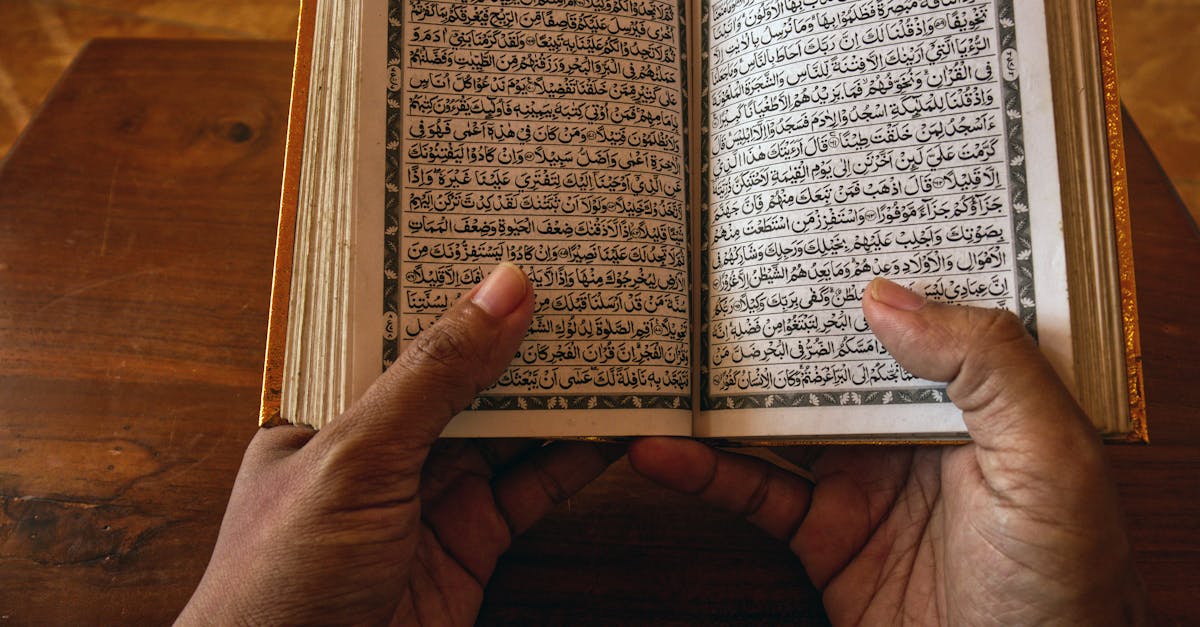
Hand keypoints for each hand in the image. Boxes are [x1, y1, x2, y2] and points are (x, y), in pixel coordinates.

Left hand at [179, 263, 620, 624]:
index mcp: (330, 405)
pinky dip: (573, 459)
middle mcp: (383, 442)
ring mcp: (430, 493)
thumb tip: (502, 288)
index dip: (451, 282)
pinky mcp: (473, 542)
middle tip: (583, 279)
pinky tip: (612, 428)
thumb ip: (434, 375)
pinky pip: (531, 487)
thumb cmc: (282, 577)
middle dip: (518, 332)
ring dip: (558, 392)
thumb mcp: (356, 457)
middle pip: (464, 373)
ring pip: (507, 426)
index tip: (510, 233)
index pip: (396, 325)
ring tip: (614, 339)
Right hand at [630, 278, 1146, 624]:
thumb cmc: (1068, 583)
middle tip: (714, 263)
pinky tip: (659, 451)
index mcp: (976, 394)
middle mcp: (911, 427)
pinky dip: (701, 472)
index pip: (918, 311)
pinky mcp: (822, 534)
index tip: (816, 219)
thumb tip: (886, 296)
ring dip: (722, 389)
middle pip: (831, 356)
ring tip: (666, 351)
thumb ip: (987, 367)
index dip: (872, 264)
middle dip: (780, 314)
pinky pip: (752, 493)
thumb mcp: (1051, 460)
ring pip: (778, 417)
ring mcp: (860, 479)